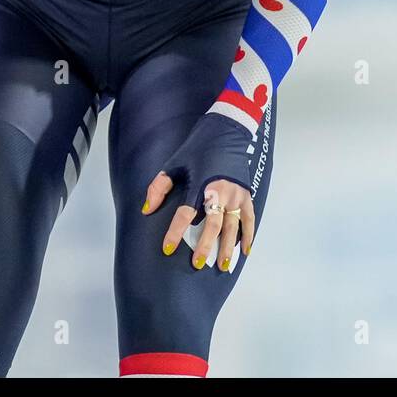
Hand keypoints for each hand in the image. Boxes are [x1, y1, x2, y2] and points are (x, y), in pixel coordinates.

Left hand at [141, 113, 257, 270]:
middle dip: (205, 246)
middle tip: (198, 263)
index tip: (168, 249)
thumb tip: (147, 210)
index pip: (186, 214)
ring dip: (228, 247)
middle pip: (212, 225)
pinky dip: (248, 235)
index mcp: (200, 183)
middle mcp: (220, 191)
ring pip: (233, 226)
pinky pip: (249, 219)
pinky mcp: (247, 193)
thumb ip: (159, 187)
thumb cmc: (198, 146)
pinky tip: (244, 250)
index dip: (176, 233)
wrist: (228, 130)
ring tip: (223, 266)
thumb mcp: (175, 162)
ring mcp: (236, 193)